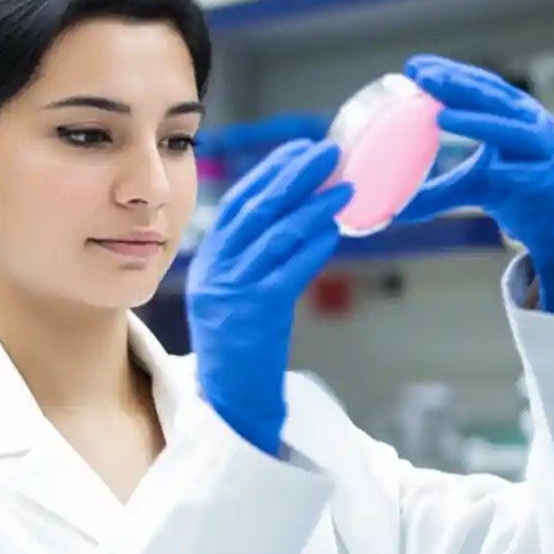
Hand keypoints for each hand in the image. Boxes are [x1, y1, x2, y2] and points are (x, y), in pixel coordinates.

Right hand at [187, 140, 352, 455]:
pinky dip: (313, 243)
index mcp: (207, 264)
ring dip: (312, 205)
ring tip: (345, 185)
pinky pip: (289, 269)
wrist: (230, 403)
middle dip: (293, 175)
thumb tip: (295, 217)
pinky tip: (336, 228)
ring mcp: (232, 292)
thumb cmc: (242, 349)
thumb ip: (252, 259)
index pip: (238, 205)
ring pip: (274, 235)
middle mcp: (214, 273)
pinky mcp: (255, 314)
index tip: (300, 150)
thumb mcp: (234, 295)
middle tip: (329, 152)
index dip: (269, 172)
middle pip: (255, 210)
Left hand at [396, 54, 553, 314]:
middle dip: (458, 86)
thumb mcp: (469, 185)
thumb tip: (391, 208)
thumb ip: (434, 191)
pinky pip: (528, 173)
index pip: (479, 87)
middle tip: (424, 77)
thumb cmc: (512, 190)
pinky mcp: (549, 180)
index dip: (449, 73)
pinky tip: (493, 168)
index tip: (414, 66)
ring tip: (443, 116)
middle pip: (494, 99)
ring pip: (513, 132)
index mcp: (512, 115)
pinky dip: (510, 170)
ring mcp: (544, 150)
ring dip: (478, 122)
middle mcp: (530, 125)